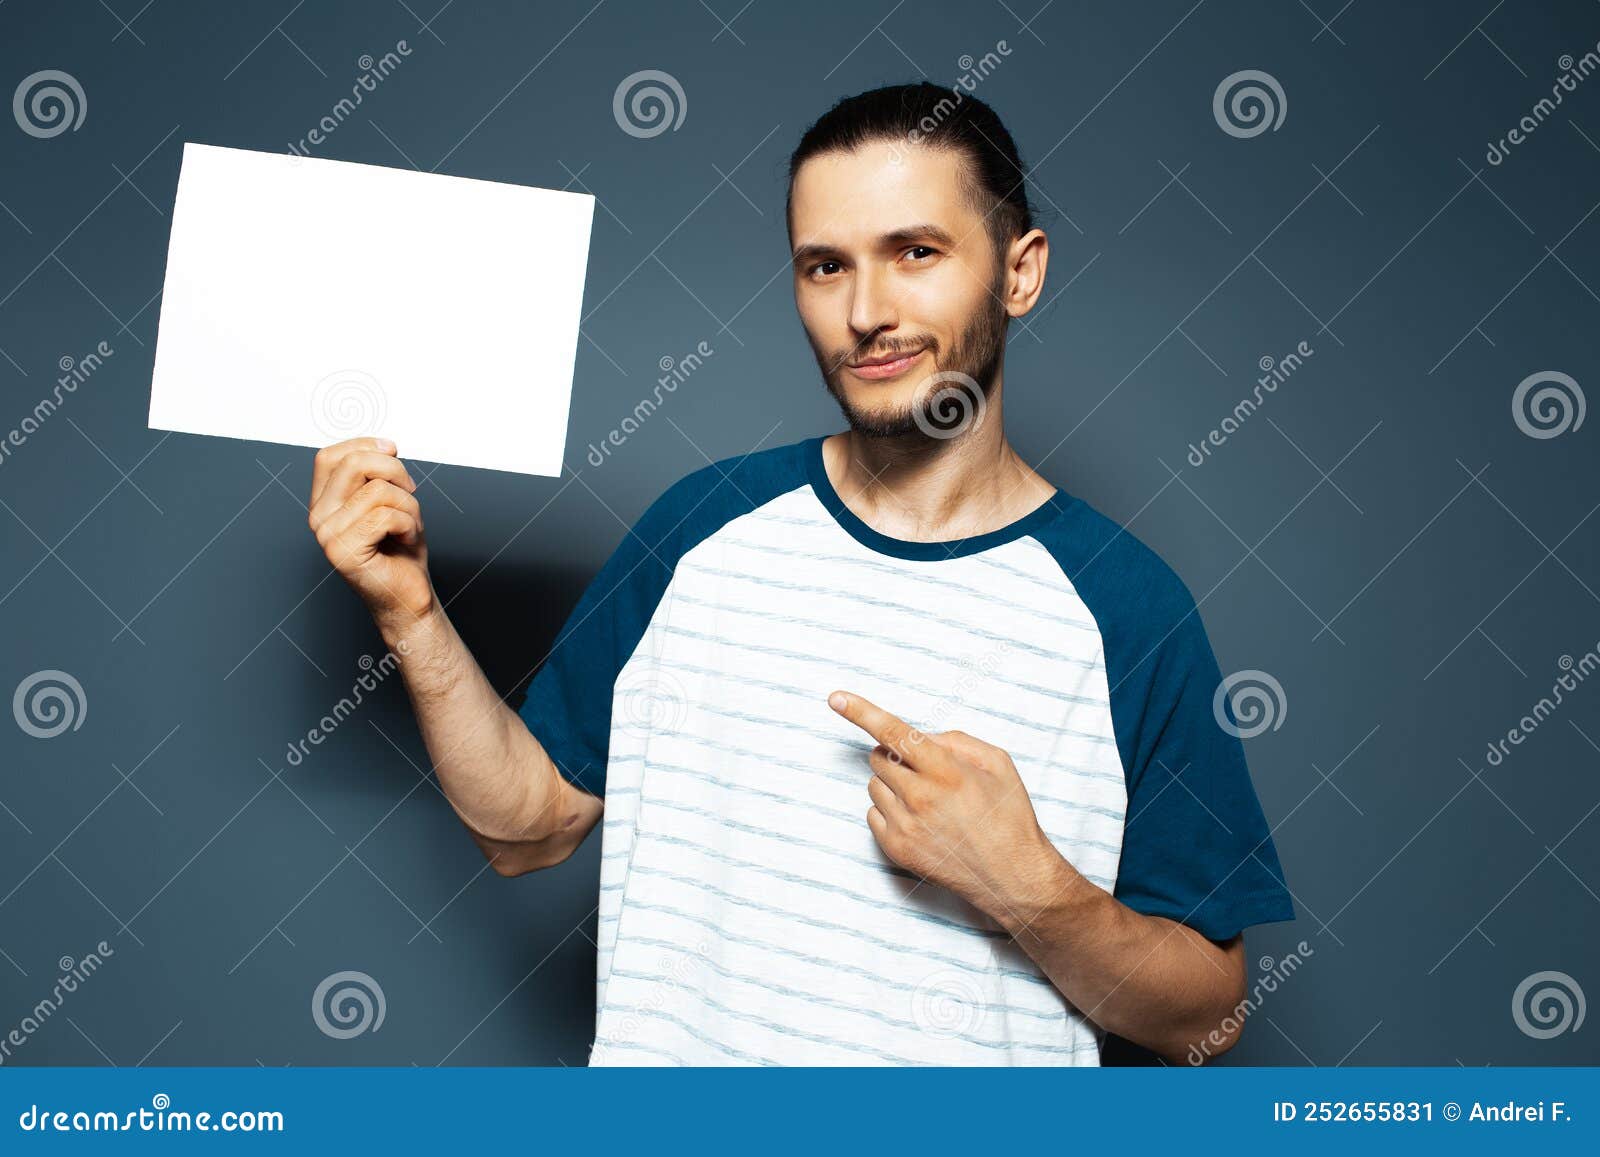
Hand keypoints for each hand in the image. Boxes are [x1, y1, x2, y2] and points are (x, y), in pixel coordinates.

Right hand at [308, 437, 433, 622]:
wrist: (408, 596)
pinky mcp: (344, 552)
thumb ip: (376, 475)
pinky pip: (386, 516)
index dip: (363, 445)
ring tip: (408, 525)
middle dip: (394, 470)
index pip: (330, 456)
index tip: (392, 450)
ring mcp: (327, 536)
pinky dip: (409, 524)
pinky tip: (406, 539)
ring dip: (408, 504)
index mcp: (324, 503)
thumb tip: (385, 447)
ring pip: (377, 490)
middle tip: (410, 491)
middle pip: (353, 464)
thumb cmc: (401, 551)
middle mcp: (319, 518)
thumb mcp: (389, 501)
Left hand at [828, 690, 1063, 917]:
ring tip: (928, 801)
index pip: (894, 733)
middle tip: (922, 770)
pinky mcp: (896, 849)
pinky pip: (873, 814)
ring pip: (874, 785)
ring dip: (893, 784)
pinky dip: (890, 811)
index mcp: (945, 772)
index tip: (836, 698)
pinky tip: (920, 821)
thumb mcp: (998, 764)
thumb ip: (956, 741)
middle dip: (893, 756)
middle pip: (878, 758)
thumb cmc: (1008, 817)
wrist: (1011, 877)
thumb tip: (921, 737)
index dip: (862, 712)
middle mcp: (920, 798)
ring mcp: (905, 826)